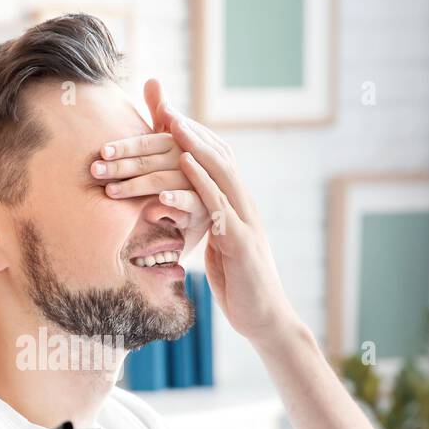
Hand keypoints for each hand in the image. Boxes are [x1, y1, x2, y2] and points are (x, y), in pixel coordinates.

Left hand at [89, 79, 211, 251]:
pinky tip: (157, 201)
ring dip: (137, 186)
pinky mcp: (207, 205)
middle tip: (94, 171)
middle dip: (121, 167)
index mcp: (182, 141)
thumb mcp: (176, 141)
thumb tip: (151, 78)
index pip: (149, 142)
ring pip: (164, 180)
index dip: (125, 146)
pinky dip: (174, 200)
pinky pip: (189, 202)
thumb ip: (163, 114)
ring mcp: (200, 182)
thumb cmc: (190, 169)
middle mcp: (191, 157)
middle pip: (150, 160)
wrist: (218, 202)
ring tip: (111, 191)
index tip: (101, 151)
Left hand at [163, 101, 294, 343]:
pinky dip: (201, 183)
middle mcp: (244, 206)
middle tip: (164, 107)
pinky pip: (219, 207)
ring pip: (221, 174)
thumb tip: (183, 211)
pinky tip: (183, 167)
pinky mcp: (242, 243)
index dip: (193, 135)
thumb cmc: (237, 286)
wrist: (265, 320)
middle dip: (191, 131)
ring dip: (194, 148)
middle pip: (218, 157)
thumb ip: (206, 225)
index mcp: (236, 205)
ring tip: (171, 125)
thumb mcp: (216, 248)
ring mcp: (246, 222)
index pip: (215, 160)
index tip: (166, 113)